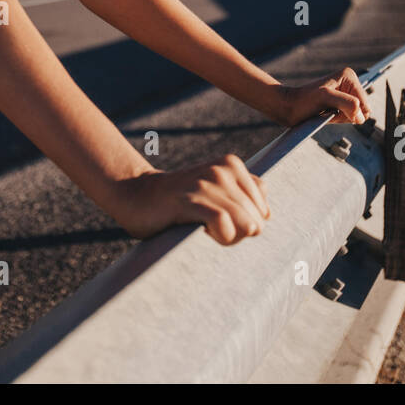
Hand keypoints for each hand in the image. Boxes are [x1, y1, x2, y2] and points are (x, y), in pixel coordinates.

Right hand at [109, 154, 270, 245]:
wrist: (136, 196)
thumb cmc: (178, 201)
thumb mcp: (214, 192)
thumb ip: (242, 195)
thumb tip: (268, 214)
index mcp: (231, 165)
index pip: (263, 208)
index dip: (248, 224)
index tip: (226, 226)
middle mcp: (223, 170)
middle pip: (256, 218)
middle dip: (241, 235)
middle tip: (214, 233)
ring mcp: (207, 183)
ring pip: (246, 223)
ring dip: (231, 239)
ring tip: (209, 234)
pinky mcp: (192, 200)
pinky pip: (224, 223)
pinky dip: (222, 236)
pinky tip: (204, 234)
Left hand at [272, 66, 370, 127]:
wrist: (289, 107)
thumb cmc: (303, 101)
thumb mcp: (325, 98)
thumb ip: (347, 103)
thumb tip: (361, 115)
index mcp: (349, 76)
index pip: (365, 104)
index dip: (351, 112)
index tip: (332, 106)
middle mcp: (349, 83)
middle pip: (362, 111)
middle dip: (347, 114)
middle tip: (329, 109)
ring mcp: (345, 93)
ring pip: (356, 115)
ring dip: (342, 117)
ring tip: (327, 110)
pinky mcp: (340, 103)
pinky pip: (349, 118)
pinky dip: (339, 119)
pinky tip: (327, 113)